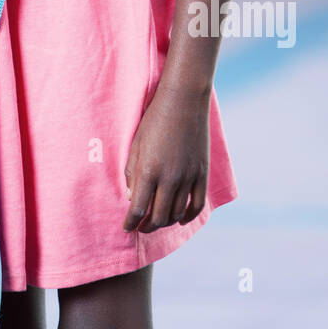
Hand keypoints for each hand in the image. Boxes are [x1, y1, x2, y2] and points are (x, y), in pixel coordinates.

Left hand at [122, 82, 210, 233]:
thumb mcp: (136, 144)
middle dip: (146, 227)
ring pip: (176, 214)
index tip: (126, 228)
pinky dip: (188, 217)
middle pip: (158, 217)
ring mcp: (188, 177)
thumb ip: (132, 173)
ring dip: (164, 222)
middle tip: (140, 228)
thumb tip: (132, 199)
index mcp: (149, 170)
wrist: (184, 100)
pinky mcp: (202, 173)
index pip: (138, 209)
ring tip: (156, 222)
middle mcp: (169, 178)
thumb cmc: (154, 120)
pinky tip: (179, 219)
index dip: (130, 223)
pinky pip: (197, 205)